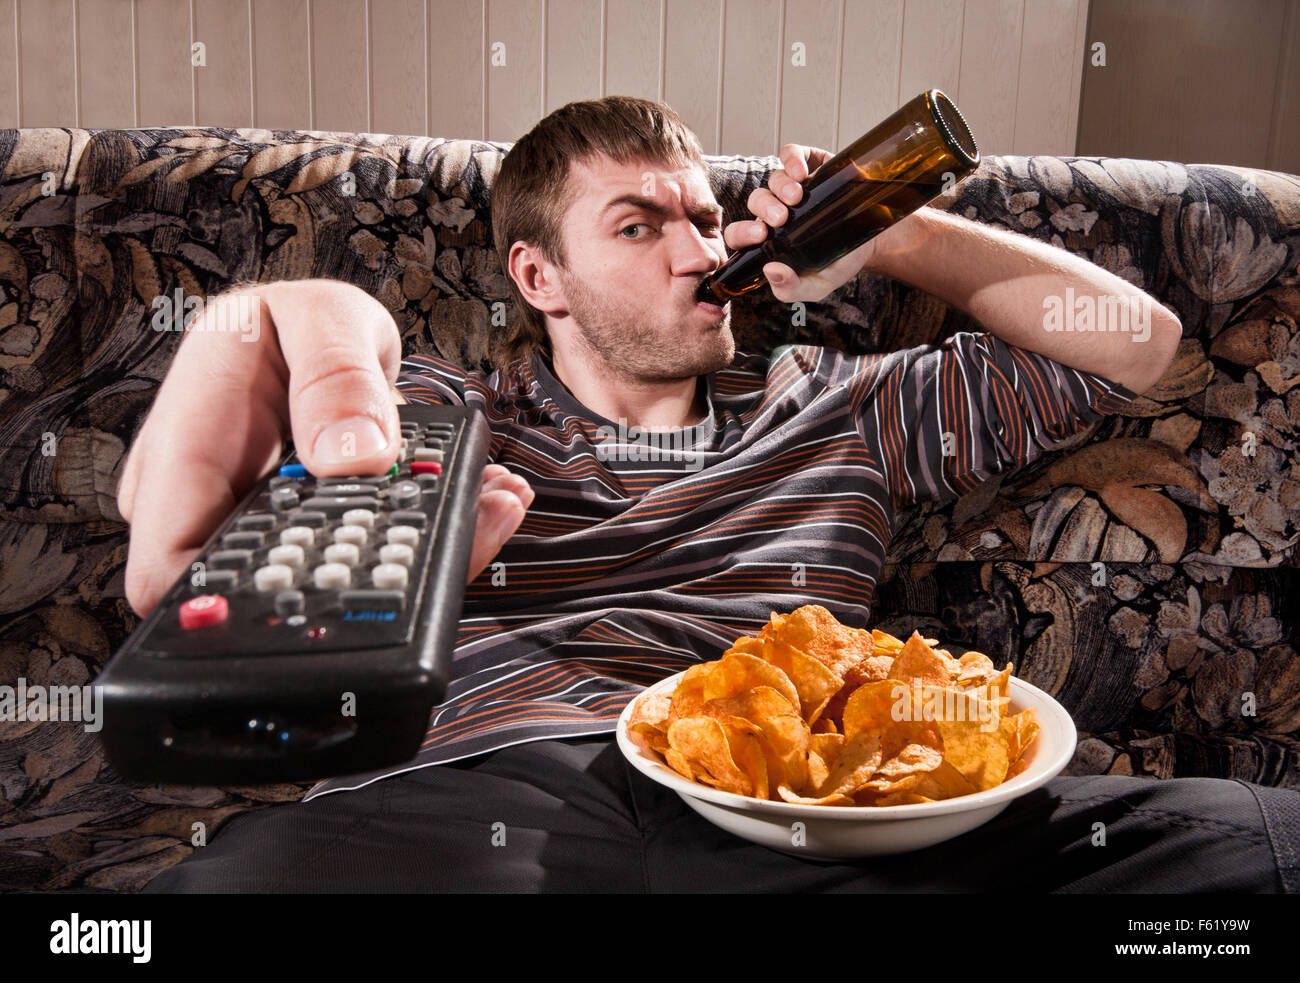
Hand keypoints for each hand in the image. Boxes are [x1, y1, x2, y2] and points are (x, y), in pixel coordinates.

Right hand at [116, 279, 530, 615]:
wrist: (316, 335)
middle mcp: (216, 508)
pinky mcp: (323, 536)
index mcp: (183, 456)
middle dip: (371, 571)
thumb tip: (353, 455)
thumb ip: (334, 377)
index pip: (170, 569)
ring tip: (490, 504)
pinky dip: (434, 530)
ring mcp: (269, 530)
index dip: (229, 605)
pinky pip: (373, 552)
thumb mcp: (318, 318)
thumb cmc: (291, 322)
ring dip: (421, 548)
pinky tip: (481, 499)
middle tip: (461, 524)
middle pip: (271, 586)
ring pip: (338, 575)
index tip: (325, 588)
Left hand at [723, 142, 893, 302]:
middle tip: (780, 219)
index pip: (740, 235)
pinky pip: (790, 153)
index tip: (761, 236)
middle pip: (756, 203)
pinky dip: (792, 158)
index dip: (742, 233)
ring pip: (772, 180)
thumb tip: (770, 271)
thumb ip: (792, 289)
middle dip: (764, 209)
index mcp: (769, 240)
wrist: (873, 240)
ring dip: (780, 187)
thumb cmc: (839, 263)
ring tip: (798, 197)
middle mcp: (776, 212)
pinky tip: (801, 172)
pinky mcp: (810, 165)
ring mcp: (792, 187)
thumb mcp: (818, 285)